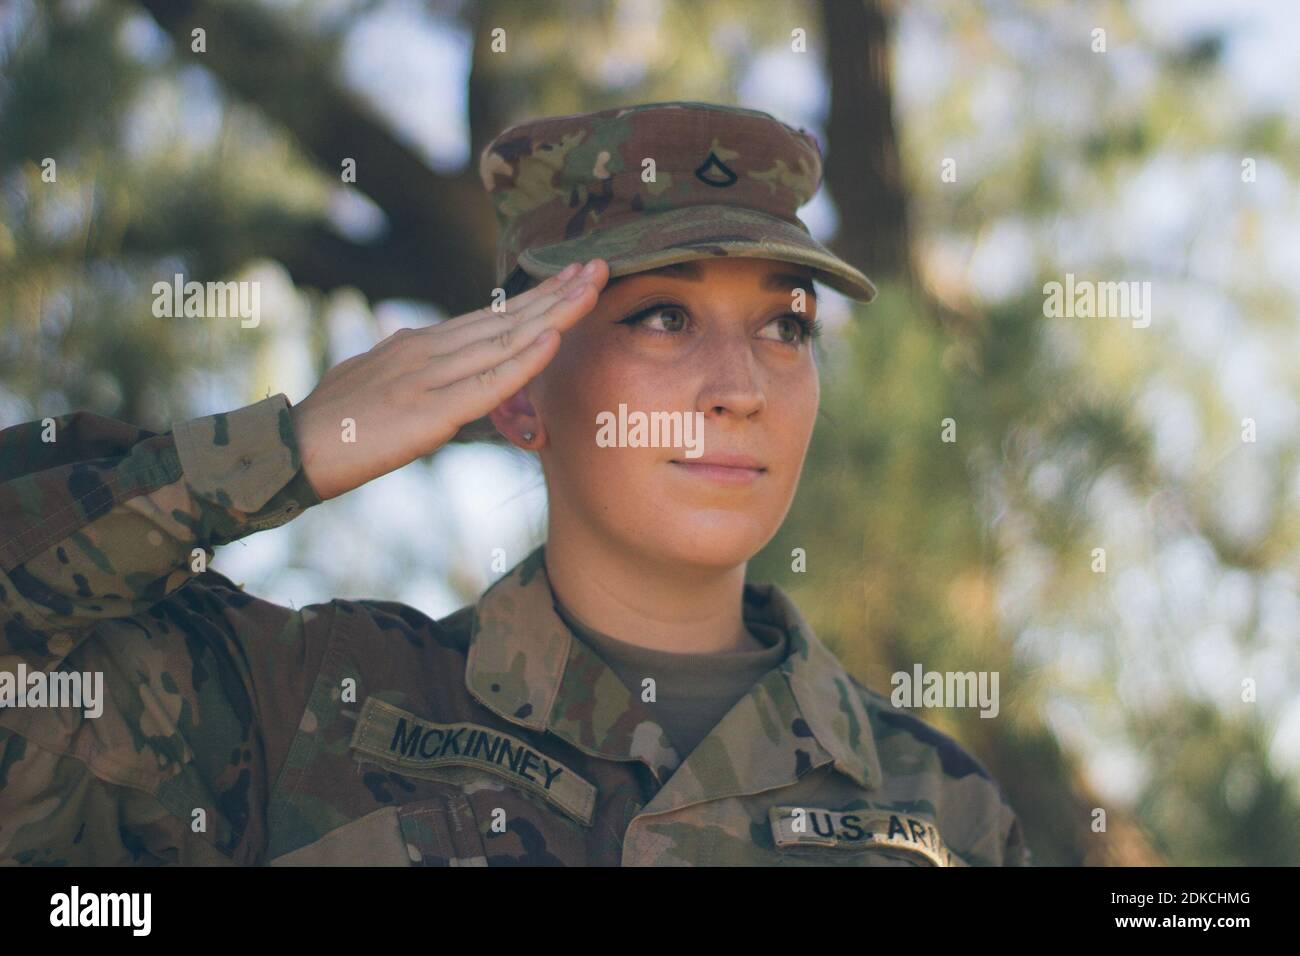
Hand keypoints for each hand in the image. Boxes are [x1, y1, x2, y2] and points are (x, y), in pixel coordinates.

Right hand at [289, 259, 608, 499]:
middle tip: (600, 266)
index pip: (491, 316)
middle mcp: (429, 350)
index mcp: (420, 344)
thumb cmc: (333, 423)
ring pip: (504, 340)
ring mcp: (429, 376)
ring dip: (554, 314)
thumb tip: (424, 349)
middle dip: (557, 293)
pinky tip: (553, 339)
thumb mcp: (377, 379)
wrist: (291, 448)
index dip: (537, 297)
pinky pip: (486, 383)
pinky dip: (522, 361)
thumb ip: (409, 365)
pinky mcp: (428, 411)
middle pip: (506, 318)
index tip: (574, 277)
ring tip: (591, 289)